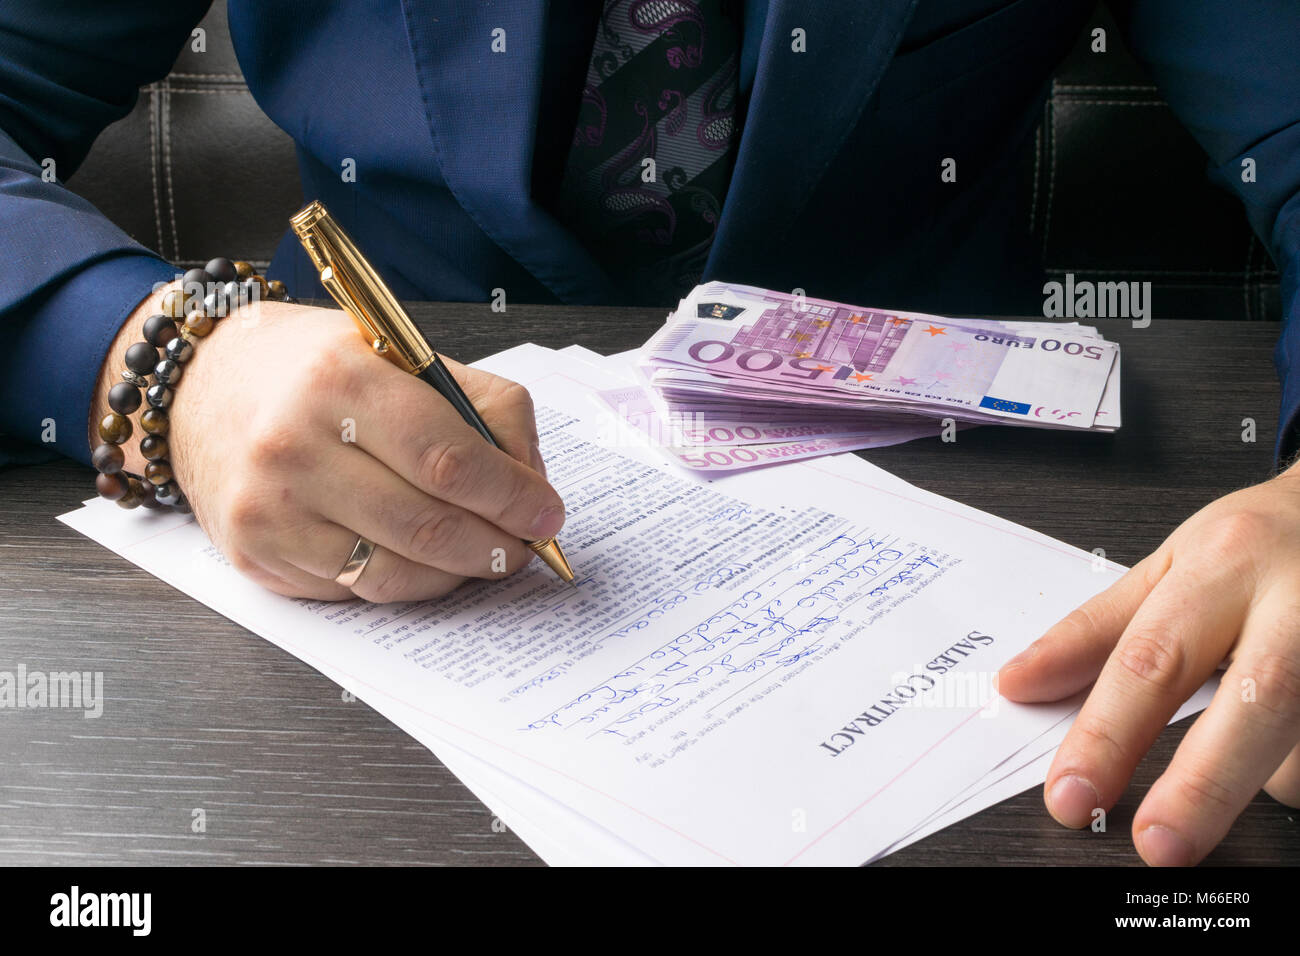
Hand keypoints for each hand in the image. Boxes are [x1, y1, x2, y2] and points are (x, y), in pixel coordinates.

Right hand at [93, 289, 564, 600]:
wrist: (201, 388)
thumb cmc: (315, 370)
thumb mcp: (403, 355)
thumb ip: (482, 408)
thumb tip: (532, 483)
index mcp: (342, 380)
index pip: (450, 459)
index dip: (512, 497)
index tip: (546, 514)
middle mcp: (294, 446)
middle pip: (426, 525)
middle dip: (494, 546)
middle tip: (524, 547)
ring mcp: (269, 508)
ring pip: (395, 573)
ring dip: (456, 574)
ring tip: (483, 555)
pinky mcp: (256, 554)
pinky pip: (355, 590)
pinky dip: (406, 584)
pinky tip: (424, 561)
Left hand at [997, 463, 1299, 863]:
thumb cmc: (1258, 543)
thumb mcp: (1172, 564)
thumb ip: (1096, 630)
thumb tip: (1018, 685)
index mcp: (1223, 567)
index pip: (1152, 659)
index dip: (1108, 734)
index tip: (1072, 794)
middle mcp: (1296, 603)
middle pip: (1256, 702)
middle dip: (1203, 785)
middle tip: (1156, 843)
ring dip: (1264, 775)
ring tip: (1238, 762)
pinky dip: (1291, 765)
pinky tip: (1283, 737)